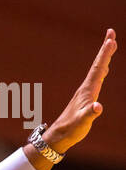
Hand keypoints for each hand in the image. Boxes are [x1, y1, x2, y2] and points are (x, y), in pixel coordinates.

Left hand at [45, 28, 116, 153]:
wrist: (58, 137)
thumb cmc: (71, 130)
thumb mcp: (82, 122)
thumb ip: (90, 114)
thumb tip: (98, 107)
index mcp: (87, 90)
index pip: (98, 69)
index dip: (105, 54)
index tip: (111, 39)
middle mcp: (86, 88)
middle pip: (97, 65)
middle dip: (105, 49)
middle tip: (111, 32)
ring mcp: (85, 93)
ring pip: (97, 70)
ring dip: (104, 57)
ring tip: (110, 45)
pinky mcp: (85, 98)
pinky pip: (96, 80)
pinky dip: (102, 70)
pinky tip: (104, 70)